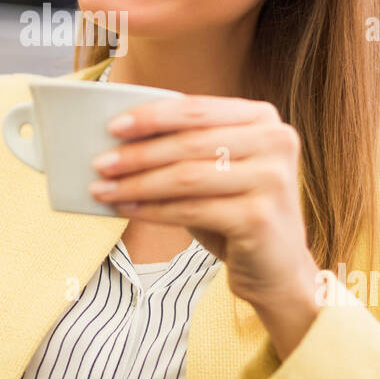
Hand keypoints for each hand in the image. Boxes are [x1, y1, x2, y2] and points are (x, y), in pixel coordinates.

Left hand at [89, 96, 319, 315]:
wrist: (279, 270)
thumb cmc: (237, 212)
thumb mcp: (217, 170)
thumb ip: (186, 146)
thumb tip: (120, 138)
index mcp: (263, 118)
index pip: (197, 108)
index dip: (152, 116)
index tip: (114, 127)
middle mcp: (275, 142)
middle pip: (189, 142)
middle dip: (137, 154)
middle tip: (99, 164)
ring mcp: (272, 180)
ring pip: (186, 176)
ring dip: (137, 183)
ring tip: (103, 189)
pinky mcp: (260, 217)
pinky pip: (190, 210)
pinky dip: (151, 210)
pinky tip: (127, 210)